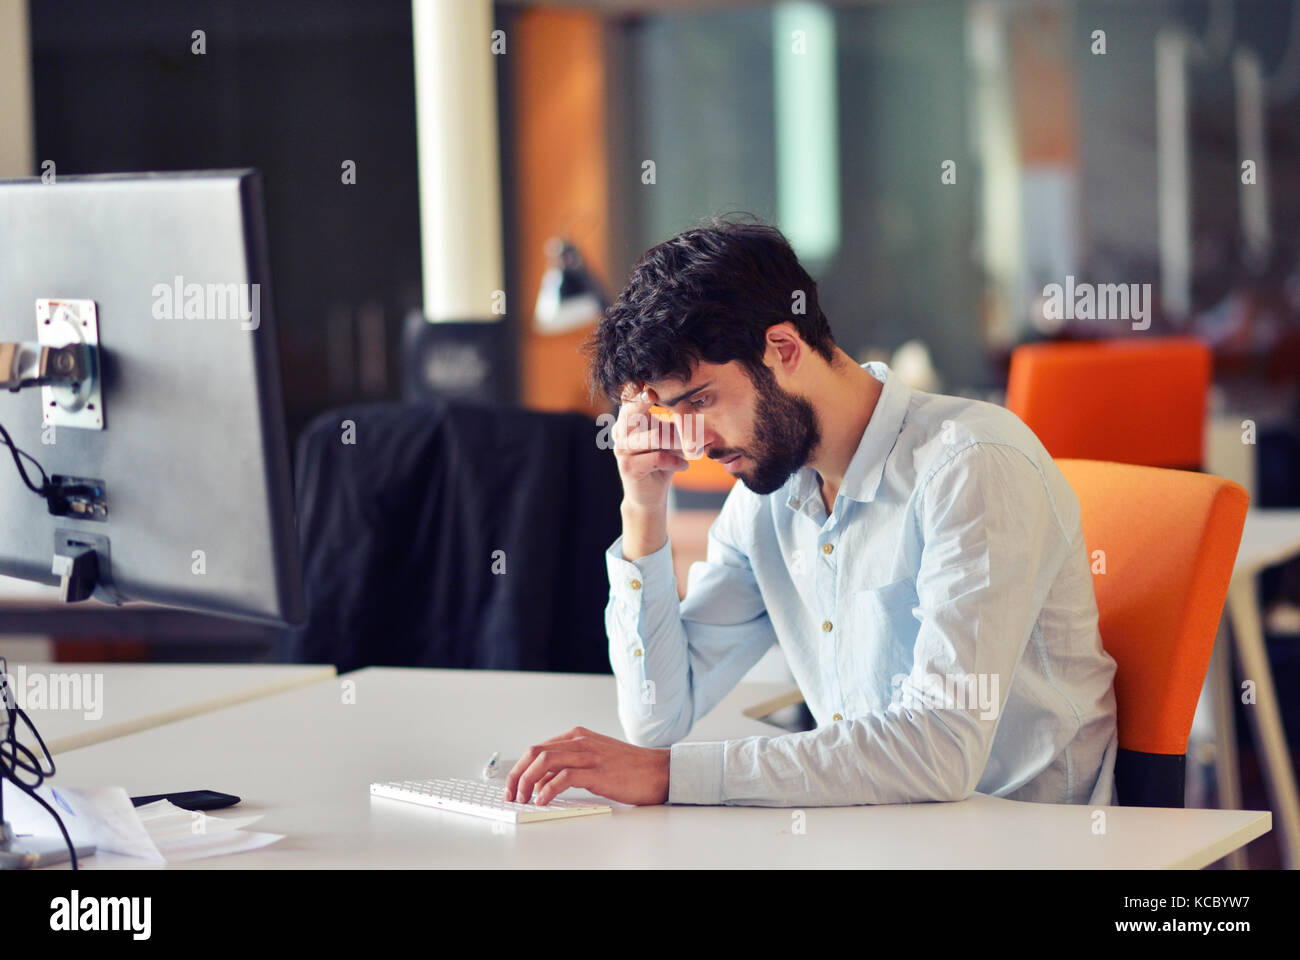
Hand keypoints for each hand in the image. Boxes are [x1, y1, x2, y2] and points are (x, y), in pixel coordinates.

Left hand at [502, 726, 669, 806]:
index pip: (537, 748)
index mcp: (577, 736)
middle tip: (511, 794)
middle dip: (516, 774)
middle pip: (535, 752)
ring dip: (527, 782)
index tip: (512, 786)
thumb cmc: (629, 768)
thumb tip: (542, 781)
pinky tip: (543, 800)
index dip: (519, 768)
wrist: (659, 770)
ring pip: (544, 761)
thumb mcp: (595, 758)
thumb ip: (570, 764)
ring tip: (523, 799)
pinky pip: (563, 778)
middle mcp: (580, 741)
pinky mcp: (597, 772)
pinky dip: (547, 790)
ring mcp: (589, 755)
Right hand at [612, 384, 688, 513]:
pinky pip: (655, 458)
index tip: (650, 379)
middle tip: (655, 394)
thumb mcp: (670, 438)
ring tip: (695, 447)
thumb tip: (703, 410)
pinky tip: (685, 465)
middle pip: (631, 412)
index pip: (629, 398)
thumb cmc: (661, 461)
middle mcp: (621, 431)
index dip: (637, 388)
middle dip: (644, 402)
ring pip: (652, 437)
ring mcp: (622, 449)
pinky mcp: (628, 467)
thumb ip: (678, 424)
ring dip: (677, 440)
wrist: (650, 494)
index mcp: (629, 419)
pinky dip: (675, 461)